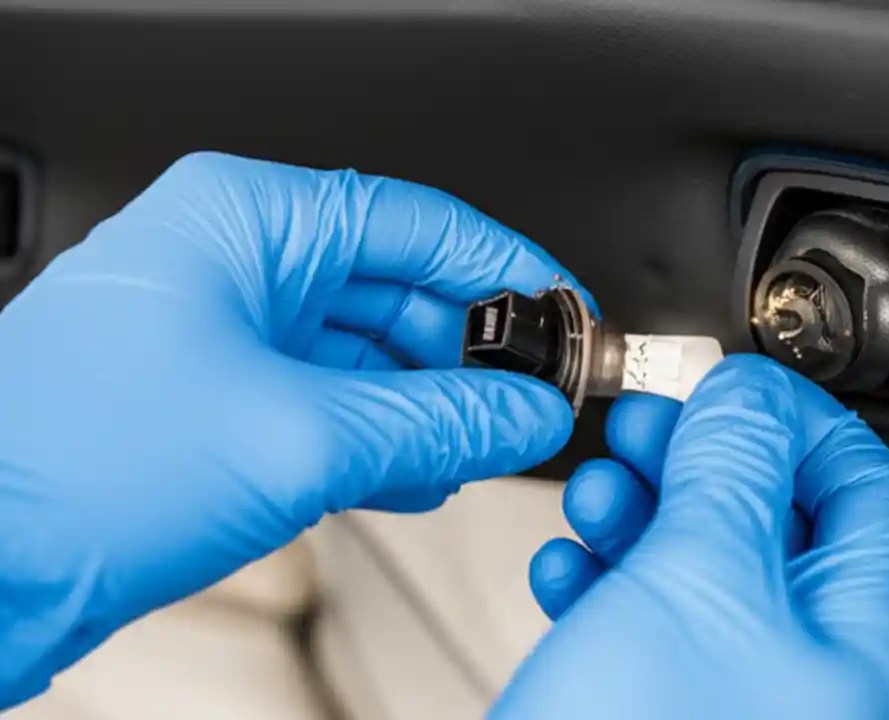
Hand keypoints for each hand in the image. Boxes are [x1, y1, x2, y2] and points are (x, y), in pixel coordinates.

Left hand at [0, 152, 584, 705]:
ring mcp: (215, 335)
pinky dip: (379, 435)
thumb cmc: (71, 473)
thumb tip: (523, 412)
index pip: (418, 222)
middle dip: (472, 348)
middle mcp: (229, 263)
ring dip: (430, 401)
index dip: (508, 268)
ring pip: (363, 351)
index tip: (565, 311)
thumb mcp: (299, 437)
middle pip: (396, 286)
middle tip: (534, 396)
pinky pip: (323, 402)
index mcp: (245, 220)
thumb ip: (437, 420)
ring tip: (487, 442)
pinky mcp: (208, 404)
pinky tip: (420, 472)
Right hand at [501, 355, 888, 718]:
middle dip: (707, 459)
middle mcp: (803, 680)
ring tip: (601, 490)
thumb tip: (750, 392)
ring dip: (646, 511)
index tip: (734, 385)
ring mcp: (727, 700)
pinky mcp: (657, 714)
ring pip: (701, 569)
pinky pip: (646, 625)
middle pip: (776, 524)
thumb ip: (732, 469)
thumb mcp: (695, 583)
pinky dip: (607, 578)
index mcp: (855, 649)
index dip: (802, 422)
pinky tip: (572, 567)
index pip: (869, 494)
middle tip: (652, 424)